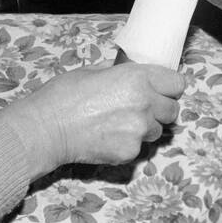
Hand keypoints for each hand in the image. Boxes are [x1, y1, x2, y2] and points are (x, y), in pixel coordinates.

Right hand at [16, 58, 188, 169]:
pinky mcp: (130, 152)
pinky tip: (107, 139)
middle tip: (138, 110)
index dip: (168, 87)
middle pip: (172, 110)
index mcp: (138, 77)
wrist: (44, 129)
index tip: (160, 90)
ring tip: (117, 125)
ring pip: (157, 130)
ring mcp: (139, 129)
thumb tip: (131, 71)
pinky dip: (128, 145)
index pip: (177, 83)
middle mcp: (145, 102)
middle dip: (159, 110)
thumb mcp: (94, 70)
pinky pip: (139, 148)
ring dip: (144, 128)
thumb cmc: (63, 96)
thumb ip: (120, 72)